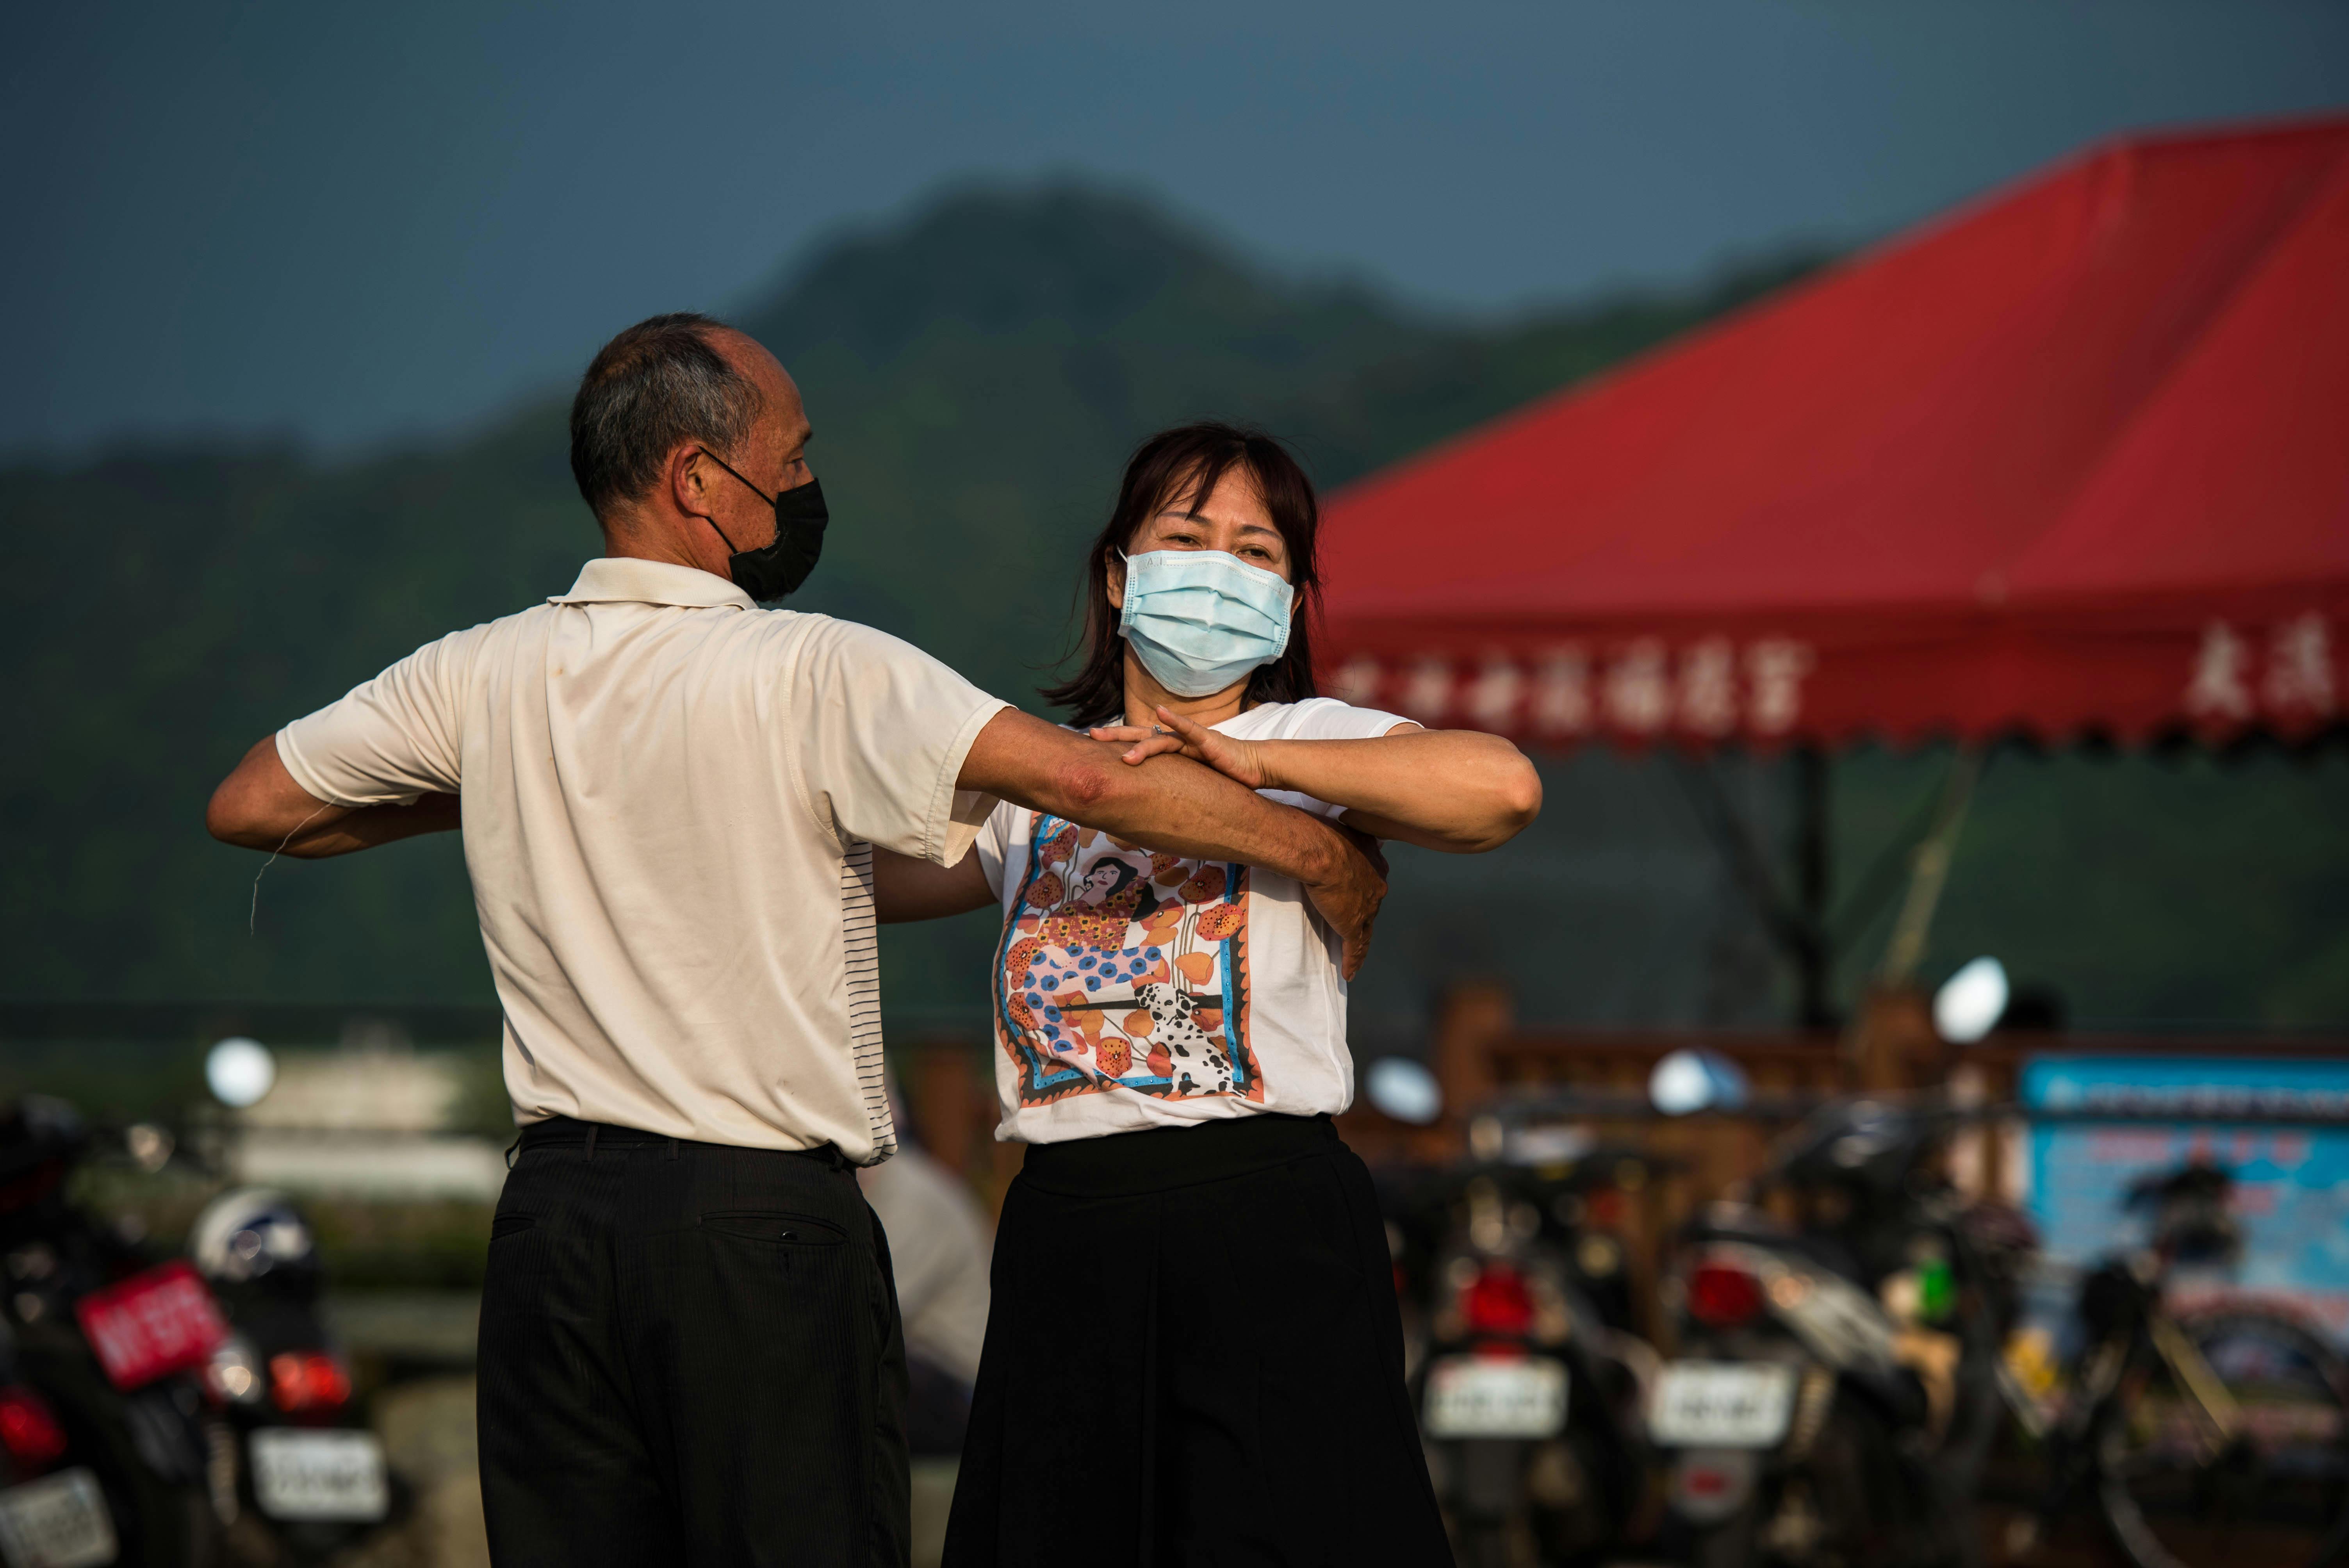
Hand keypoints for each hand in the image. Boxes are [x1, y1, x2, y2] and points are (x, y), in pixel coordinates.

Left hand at [1090, 706, 1275, 789]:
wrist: (1253, 768)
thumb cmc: (1223, 776)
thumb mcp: (1190, 783)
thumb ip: (1171, 785)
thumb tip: (1150, 802)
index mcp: (1172, 751)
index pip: (1140, 745)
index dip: (1118, 745)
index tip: (1093, 746)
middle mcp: (1178, 742)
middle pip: (1141, 735)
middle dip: (1116, 736)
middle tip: (1091, 735)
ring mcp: (1191, 740)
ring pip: (1160, 739)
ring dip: (1140, 745)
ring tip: (1122, 755)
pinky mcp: (1208, 741)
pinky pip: (1189, 730)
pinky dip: (1175, 721)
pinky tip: (1162, 713)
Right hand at [1303, 821, 1387, 979]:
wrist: (1320, 850)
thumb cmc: (1324, 835)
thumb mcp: (1342, 830)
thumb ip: (1345, 836)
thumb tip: (1337, 831)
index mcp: (1374, 863)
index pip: (1372, 882)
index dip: (1365, 890)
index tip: (1358, 894)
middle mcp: (1376, 886)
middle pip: (1371, 906)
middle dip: (1364, 915)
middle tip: (1352, 923)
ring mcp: (1366, 908)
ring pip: (1366, 931)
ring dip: (1360, 943)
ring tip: (1354, 955)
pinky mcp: (1352, 926)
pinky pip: (1355, 948)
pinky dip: (1353, 961)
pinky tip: (1350, 973)